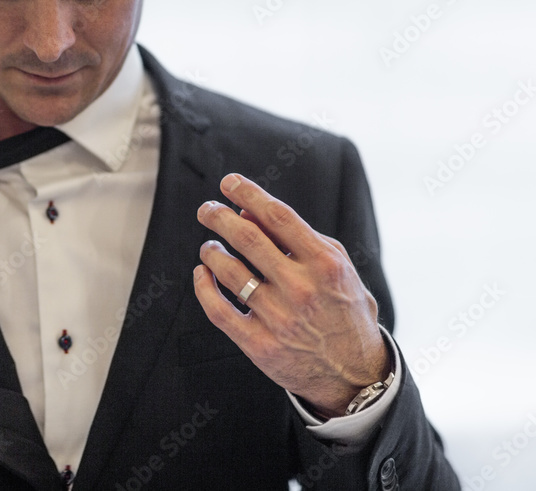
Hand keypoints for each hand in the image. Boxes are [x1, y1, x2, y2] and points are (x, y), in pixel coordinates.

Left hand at [192, 173, 388, 416]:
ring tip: (210, 246)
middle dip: (219, 217)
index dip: (248, 194)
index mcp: (325, 264)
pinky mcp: (260, 345)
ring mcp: (279, 319)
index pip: (278, 217)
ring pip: (228, 271)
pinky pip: (218, 310)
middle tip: (207, 209)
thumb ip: (297, 238)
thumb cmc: (343, 310)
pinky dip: (203, 286)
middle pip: (247, 238)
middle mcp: (301, 289)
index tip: (229, 183)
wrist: (354, 375)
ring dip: (211, 251)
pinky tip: (203, 273)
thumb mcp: (335, 268)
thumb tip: (249, 211)